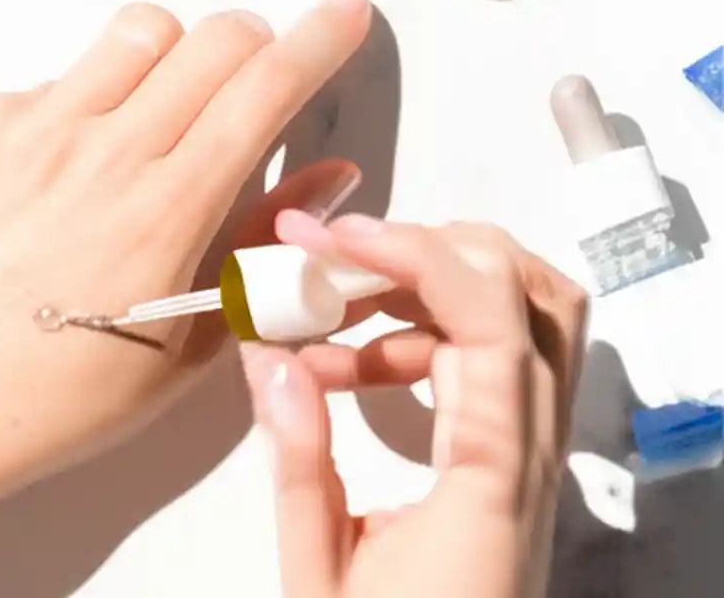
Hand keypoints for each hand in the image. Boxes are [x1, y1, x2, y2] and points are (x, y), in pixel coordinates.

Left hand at [0, 0, 371, 494]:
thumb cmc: (56, 399)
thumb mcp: (186, 349)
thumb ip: (263, 253)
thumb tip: (328, 182)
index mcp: (166, 209)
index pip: (267, 85)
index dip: (323, 37)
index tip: (344, 13)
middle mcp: (103, 150)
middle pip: (213, 37)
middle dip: (257, 44)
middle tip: (255, 86)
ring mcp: (34, 129)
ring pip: (138, 32)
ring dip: (175, 55)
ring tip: (166, 115)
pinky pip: (60, 74)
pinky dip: (91, 95)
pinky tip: (77, 161)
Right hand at [242, 214, 587, 596]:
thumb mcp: (317, 572)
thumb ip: (298, 462)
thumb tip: (270, 359)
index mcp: (489, 488)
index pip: (492, 333)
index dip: (420, 261)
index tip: (339, 237)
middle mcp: (531, 461)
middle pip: (531, 301)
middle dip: (433, 250)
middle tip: (335, 256)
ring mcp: (530, 457)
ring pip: (521, 321)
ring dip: (432, 290)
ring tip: (332, 310)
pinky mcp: (510, 461)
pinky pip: (489, 364)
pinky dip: (423, 338)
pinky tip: (344, 367)